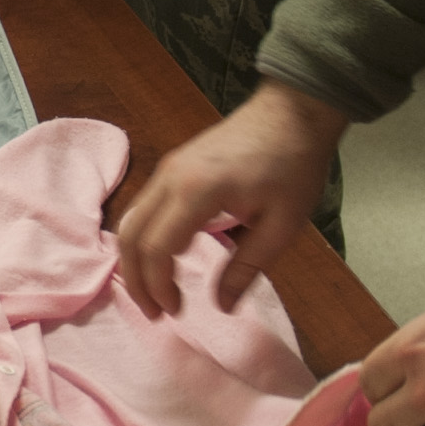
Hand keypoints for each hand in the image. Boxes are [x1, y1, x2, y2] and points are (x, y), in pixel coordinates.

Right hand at [112, 83, 350, 316]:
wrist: (293, 112)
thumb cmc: (294, 165)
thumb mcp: (282, 225)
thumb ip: (247, 267)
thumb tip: (221, 306)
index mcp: (197, 191)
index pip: (157, 248)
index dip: (159, 286)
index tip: (176, 311)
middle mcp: (170, 177)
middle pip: (130, 235)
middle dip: (137, 280)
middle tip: (157, 313)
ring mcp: (167, 167)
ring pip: (130, 220)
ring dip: (135, 260)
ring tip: (155, 292)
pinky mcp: (172, 165)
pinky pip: (142, 207)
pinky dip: (142, 239)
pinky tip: (161, 259)